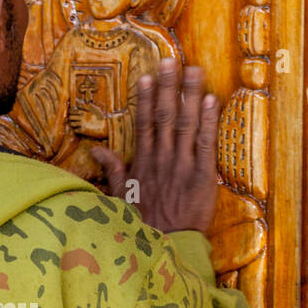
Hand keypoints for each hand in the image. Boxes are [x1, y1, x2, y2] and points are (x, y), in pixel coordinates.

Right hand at [89, 58, 219, 235]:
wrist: (164, 247)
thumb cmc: (143, 225)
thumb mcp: (120, 197)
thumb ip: (112, 170)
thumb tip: (96, 150)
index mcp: (142, 163)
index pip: (144, 124)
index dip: (146, 99)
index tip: (147, 76)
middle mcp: (161, 159)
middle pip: (164, 116)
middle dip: (168, 87)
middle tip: (170, 61)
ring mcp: (182, 166)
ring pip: (185, 124)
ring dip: (190, 96)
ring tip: (194, 71)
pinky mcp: (202, 176)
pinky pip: (204, 144)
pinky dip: (208, 122)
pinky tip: (212, 101)